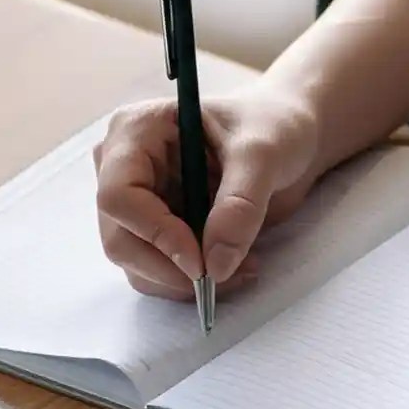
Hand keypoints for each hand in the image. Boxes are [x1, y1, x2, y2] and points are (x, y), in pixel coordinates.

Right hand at [93, 85, 319, 299]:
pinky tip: (233, 267)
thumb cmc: (272, 126)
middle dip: (169, 268)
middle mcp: (122, 168)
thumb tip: (214, 265)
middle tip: (222, 277)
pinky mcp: (155, 229)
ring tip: (242, 268)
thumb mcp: (263, 154)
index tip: (200, 262)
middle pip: (120, 238)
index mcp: (135, 132)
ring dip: (183, 281)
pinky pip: (157, 271)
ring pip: (136, 263)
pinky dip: (190, 281)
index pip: (118, 196)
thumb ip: (240, 205)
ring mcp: (137, 202)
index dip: (154, 233)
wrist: (289, 139)